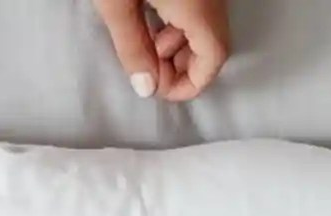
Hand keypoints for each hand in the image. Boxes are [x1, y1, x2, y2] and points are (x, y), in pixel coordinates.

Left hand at [94, 0, 229, 101]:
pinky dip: (178, 22)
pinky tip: (149, 20)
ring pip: (205, 25)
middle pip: (212, 42)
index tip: (159, 92)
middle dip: (181, 65)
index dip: (190, 83)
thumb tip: (146, 88)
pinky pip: (198, 7)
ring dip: (177, 44)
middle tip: (145, 70)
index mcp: (200, 6)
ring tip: (142, 43)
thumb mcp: (116, 5)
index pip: (214, 57)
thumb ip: (132, 47)